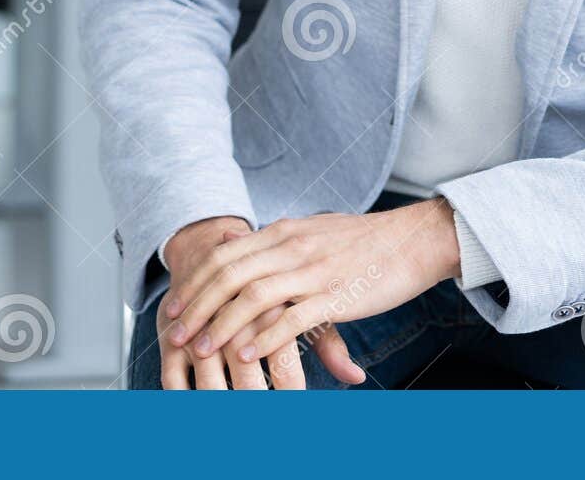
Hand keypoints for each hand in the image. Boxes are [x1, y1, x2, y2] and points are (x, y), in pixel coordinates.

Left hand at [158, 216, 360, 389]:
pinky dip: (265, 338)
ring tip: (203, 348)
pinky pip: (292, 317)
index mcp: (284, 231)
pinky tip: (248, 355)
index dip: (193, 282)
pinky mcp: (336, 294)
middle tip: (175, 333)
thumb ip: (271, 239)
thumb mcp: (310, 229)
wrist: (412, 240)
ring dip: (222, 324)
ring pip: (254, 295)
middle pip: (230, 274)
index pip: (224, 254)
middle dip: (196, 306)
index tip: (172, 307)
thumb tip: (232, 240)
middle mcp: (293, 246)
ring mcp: (314, 270)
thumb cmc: (363, 240)